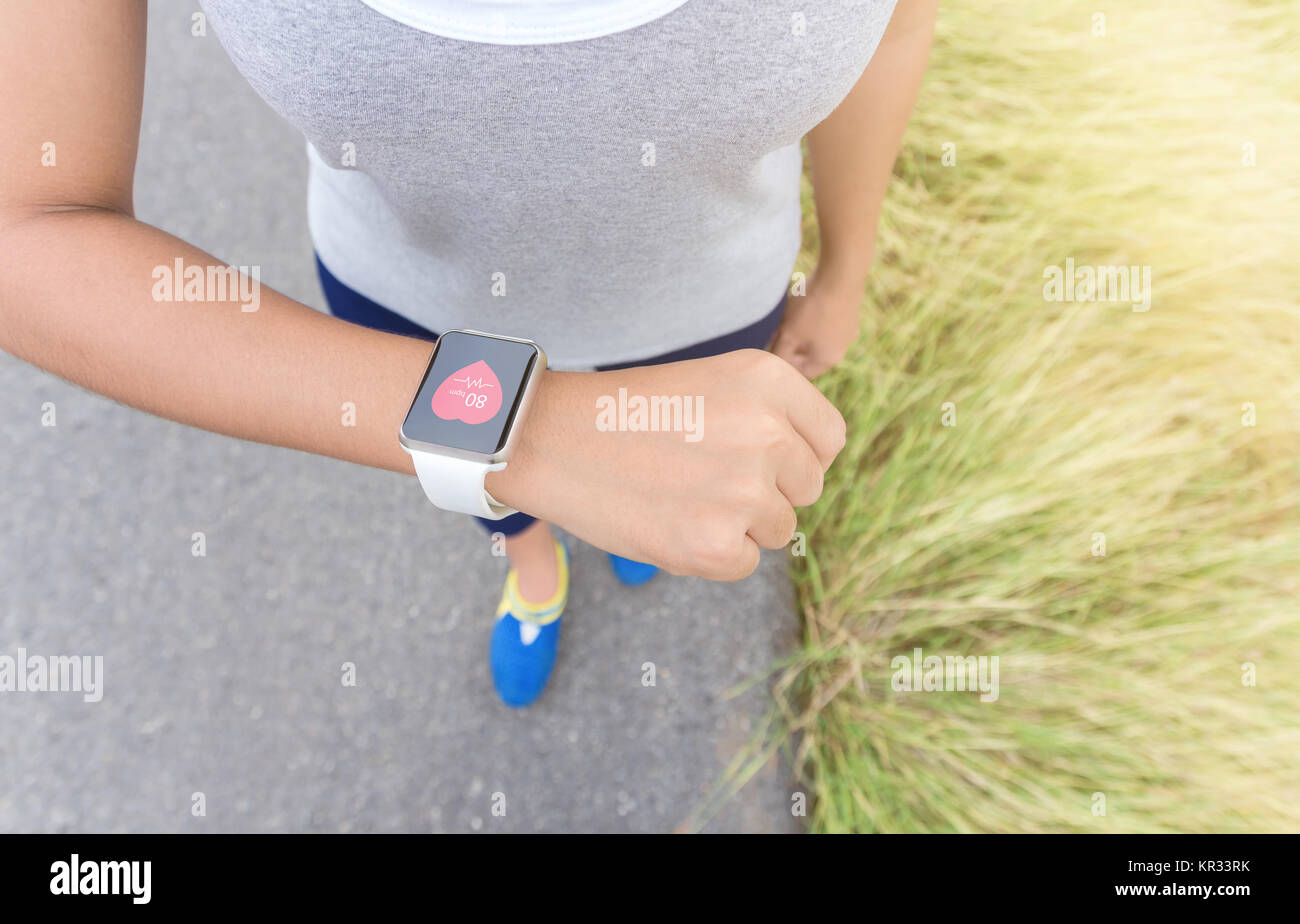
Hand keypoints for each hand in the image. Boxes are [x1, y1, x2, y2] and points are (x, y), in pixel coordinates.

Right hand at [486, 349, 845, 580]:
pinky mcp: (716, 544)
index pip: (829, 439)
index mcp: (770, 382)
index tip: (759, 457)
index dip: (796, 454)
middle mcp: (769, 434)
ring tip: (679, 494)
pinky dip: (709, 555)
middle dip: (766, 490)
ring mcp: (745, 492)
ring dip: (736, 523)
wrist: (550, 440)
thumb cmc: (628, 412)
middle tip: (701, 474)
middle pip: (806, 488)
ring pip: (776, 529)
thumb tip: (810, 473)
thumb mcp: (715, 383)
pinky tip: (668, 521)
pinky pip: (743, 563)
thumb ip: (772, 417)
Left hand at [770, 271, 863, 377]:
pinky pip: (828, 321)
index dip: (785, 365)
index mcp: (828, 359)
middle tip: (775, 333)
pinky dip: (815, 317)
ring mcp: (849, 329)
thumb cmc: (813, 307)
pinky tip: (804, 303)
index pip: (803, 372)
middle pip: (811, 354)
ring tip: (787, 317)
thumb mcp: (788, 333)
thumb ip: (779, 353)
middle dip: (792, 345)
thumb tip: (770, 364)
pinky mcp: (851, 311)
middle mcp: (843, 348)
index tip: (771, 351)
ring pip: (819, 336)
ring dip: (802, 331)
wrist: (842, 273)